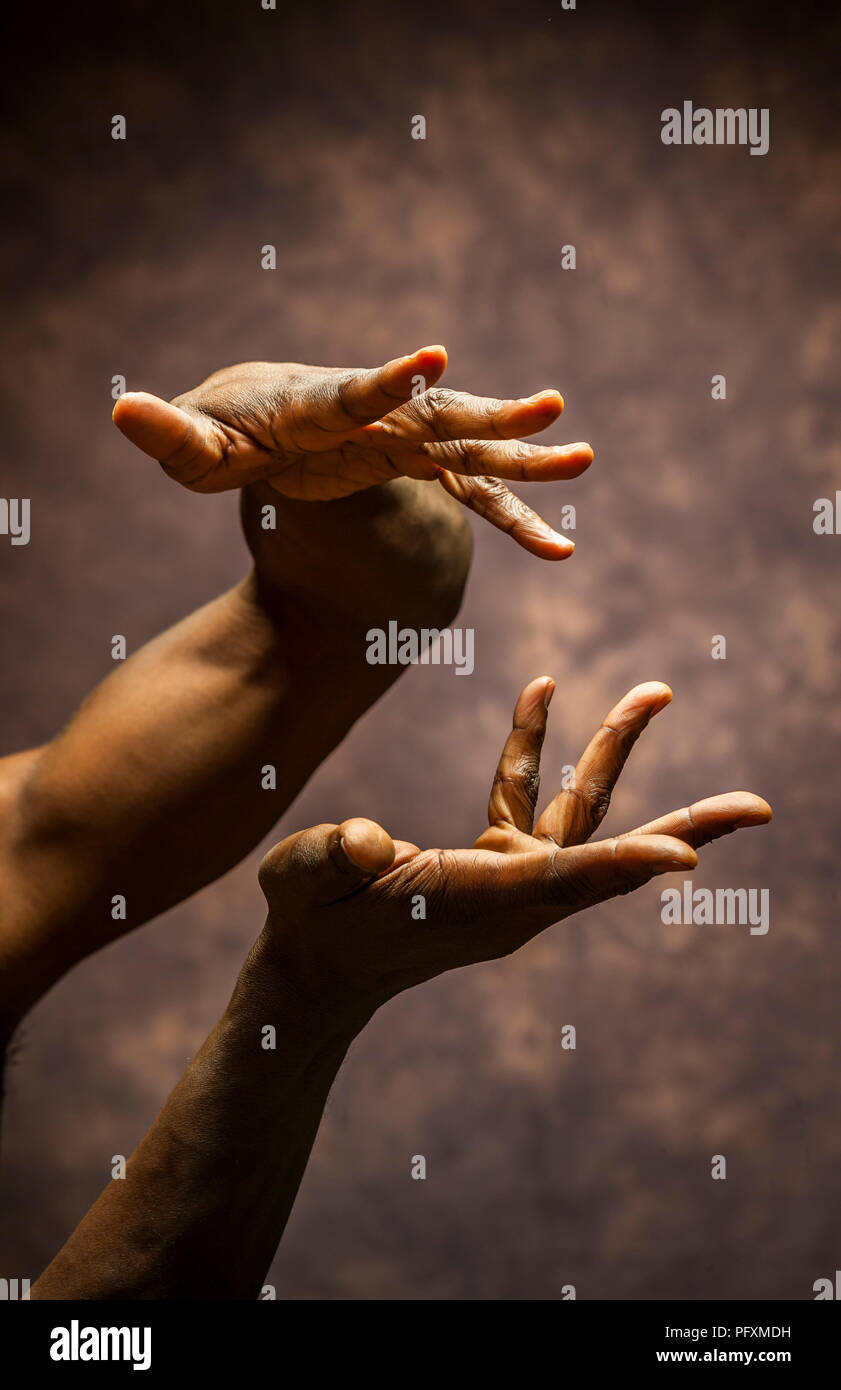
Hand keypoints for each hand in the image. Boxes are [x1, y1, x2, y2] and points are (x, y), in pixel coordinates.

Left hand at [112, 349, 592, 559]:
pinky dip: (515, 520)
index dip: (390, 380)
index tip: (432, 360)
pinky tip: (558, 552)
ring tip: (584, 461)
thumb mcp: (191, 442)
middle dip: (492, 413)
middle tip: (550, 406)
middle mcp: (376, 416)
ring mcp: (404, 441)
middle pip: (440, 415)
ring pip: (475, 451)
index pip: (356, 391)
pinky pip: (475, 497)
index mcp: (321, 404)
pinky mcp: (417, 467)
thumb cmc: (221, 428)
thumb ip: (168, 430)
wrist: (258, 420)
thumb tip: (121, 411)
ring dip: (526, 460)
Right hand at [256, 678, 771, 1011]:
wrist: (320, 967)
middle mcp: (512, 892)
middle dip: (685, 826)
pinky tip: (543, 692)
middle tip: (760, 807)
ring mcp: (508, 876)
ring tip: (655, 693)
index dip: (622, 865)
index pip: (561, 880)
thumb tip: (368, 840)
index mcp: (476, 899)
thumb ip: (332, 857)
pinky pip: (529, 796)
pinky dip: (539, 746)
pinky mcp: (494, 858)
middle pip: (609, 851)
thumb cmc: (310, 921)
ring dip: (617, 753)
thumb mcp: (303, 881)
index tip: (688, 859)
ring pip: (582, 814)